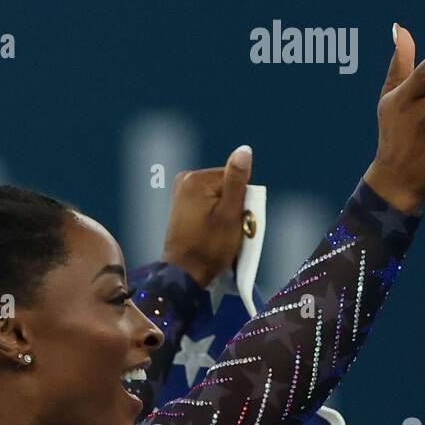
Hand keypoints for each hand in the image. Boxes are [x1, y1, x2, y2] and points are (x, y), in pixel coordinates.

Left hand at [161, 146, 251, 286]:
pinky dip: (213, 218)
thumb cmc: (209, 248)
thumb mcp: (230, 214)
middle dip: (232, 207)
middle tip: (226, 231)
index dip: (241, 202)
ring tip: (217, 235)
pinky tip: (210, 234)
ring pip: (218, 198)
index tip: (235, 222)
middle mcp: (185, 180)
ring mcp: (180, 193)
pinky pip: (208, 206)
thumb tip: (244, 150)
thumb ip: (237, 180)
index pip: (235, 180)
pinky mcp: (180, 206)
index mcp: (196, 179)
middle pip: (226, 187)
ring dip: (224, 214)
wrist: (184, 274)